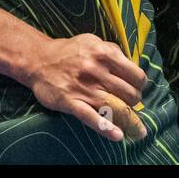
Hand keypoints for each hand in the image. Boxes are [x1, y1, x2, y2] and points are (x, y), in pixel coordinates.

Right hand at [23, 34, 148, 142]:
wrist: (39, 60)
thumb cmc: (70, 51)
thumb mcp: (93, 42)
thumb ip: (113, 51)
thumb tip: (131, 66)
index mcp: (104, 53)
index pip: (135, 75)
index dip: (140, 84)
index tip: (137, 87)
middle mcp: (96, 70)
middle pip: (128, 93)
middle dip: (134, 100)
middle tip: (130, 102)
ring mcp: (83, 88)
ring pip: (114, 106)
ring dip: (127, 116)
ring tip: (132, 122)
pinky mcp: (70, 102)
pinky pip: (91, 117)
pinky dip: (106, 128)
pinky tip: (118, 136)